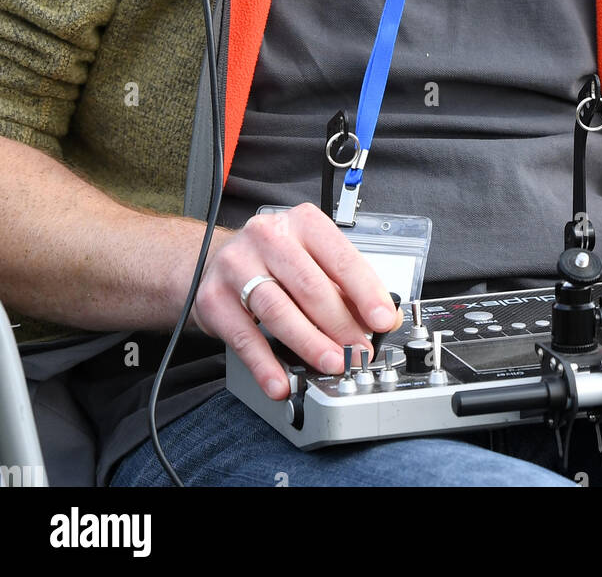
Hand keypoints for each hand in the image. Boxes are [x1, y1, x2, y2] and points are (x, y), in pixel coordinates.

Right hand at [191, 203, 402, 399]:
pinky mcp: (214, 297)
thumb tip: (384, 320)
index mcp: (303, 223)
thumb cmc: (276, 261)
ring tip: (330, 364)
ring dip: (309, 343)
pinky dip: (265, 364)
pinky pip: (244, 336)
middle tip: (358, 353)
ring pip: (279, 310)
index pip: (341, 258)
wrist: (218, 261)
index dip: (366, 292)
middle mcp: (269, 236)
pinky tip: (281, 382)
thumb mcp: (315, 261)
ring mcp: (237, 265)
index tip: (383, 320)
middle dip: (340, 325)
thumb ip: (347, 289)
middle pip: (310, 286)